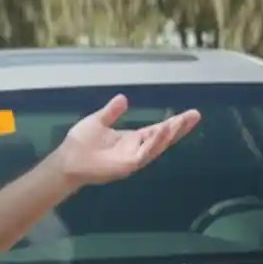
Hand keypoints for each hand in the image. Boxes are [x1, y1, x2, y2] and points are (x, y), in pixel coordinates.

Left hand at [55, 94, 200, 186]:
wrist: (67, 159)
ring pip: (157, 146)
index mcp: (131, 139)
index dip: (173, 123)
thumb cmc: (80, 142)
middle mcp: (136, 149)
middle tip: (195, 116)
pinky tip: (161, 132)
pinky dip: (153, 143)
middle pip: (163, 138)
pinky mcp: (127, 165)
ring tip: (180, 122)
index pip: (157, 130)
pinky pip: (144, 154)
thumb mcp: (98, 121)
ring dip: (168, 134)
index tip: (190, 114)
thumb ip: (111, 112)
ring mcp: (133, 158)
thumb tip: (123, 98)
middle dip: (179, 128)